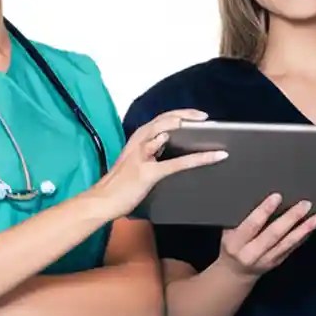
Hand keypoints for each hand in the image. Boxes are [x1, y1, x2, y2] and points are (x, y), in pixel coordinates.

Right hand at [90, 109, 227, 217]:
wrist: (102, 201)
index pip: (161, 119)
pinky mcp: (148, 172)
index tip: (197, 115)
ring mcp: (142, 156)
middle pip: (165, 119)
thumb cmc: (119, 184)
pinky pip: (178, 163)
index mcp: (137, 139)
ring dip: (187, 126)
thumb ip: (151, 151)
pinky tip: (214, 156)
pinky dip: (198, 158)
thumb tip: (168, 144)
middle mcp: (139, 141)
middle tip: (204, 116)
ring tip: (206, 125)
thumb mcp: (135, 161)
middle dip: (185, 114)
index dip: (180, 114)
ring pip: (167, 132)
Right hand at [218, 193, 315, 278]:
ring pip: (287, 243)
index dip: (264, 211)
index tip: (277, 196)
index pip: (251, 225)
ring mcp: (266, 260)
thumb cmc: (232, 244)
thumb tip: (254, 193)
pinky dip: (303, 237)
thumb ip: (239, 218)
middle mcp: (251, 254)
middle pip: (273, 235)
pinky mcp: (278, 262)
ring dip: (304, 229)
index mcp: (235, 243)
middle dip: (290, 219)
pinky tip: (312, 227)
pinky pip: (292, 248)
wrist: (235, 272)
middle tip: (305, 204)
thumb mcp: (228, 232)